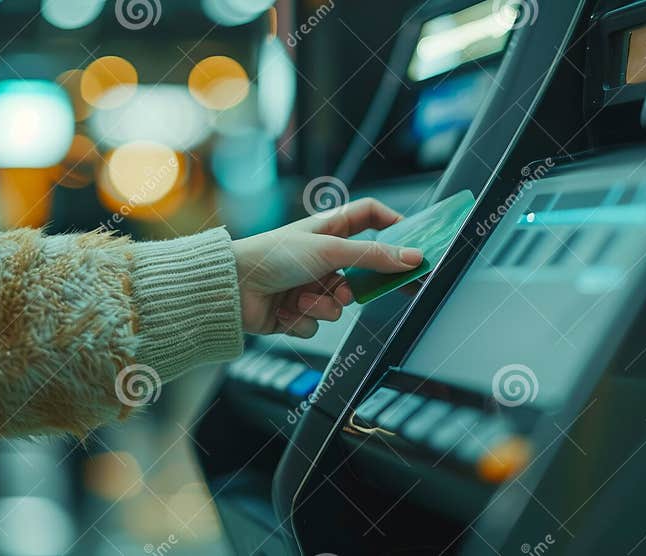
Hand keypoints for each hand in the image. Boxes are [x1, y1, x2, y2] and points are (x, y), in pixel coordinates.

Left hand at [232, 198, 422, 337]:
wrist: (232, 288)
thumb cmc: (271, 256)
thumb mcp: (330, 251)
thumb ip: (374, 256)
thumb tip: (413, 257)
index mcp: (329, 230)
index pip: (370, 217)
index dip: (393, 225)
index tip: (414, 242)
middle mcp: (322, 256)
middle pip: (361, 272)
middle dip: (353, 287)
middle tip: (346, 290)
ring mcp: (310, 284)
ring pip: (339, 304)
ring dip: (322, 305)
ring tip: (302, 298)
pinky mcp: (298, 311)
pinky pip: (318, 322)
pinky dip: (304, 319)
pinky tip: (286, 310)